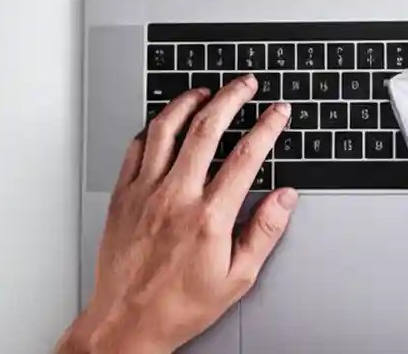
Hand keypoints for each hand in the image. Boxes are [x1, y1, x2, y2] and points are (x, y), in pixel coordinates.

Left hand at [57, 75, 297, 353]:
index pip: (246, 156)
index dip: (267, 126)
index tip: (277, 111)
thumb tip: (285, 198)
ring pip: (166, 129)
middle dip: (232, 98)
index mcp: (209, 217)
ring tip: (205, 91)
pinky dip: (153, 128)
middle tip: (245, 84)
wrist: (126, 324)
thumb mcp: (237, 278)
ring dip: (189, 102)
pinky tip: (163, 124)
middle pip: (207, 128)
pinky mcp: (122, 197)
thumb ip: (264, 232)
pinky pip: (136, 148)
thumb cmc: (179, 306)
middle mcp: (176, 197)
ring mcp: (145, 193)